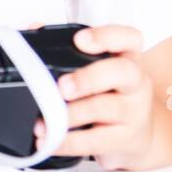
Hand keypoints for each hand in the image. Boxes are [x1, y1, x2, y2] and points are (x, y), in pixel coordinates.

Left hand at [33, 24, 156, 170]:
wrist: (138, 137)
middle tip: (62, 87)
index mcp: (126, 58)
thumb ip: (65, 49)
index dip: (107, 36)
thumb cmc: (109, 96)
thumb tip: (33, 28)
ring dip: (71, 114)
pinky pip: (96, 141)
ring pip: (107, 109)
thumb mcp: (94, 70)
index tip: (80, 40)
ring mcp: (134, 112)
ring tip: (43, 120)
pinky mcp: (126, 140)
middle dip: (89, 78)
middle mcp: (135, 83)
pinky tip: (48, 140)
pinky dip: (68, 142)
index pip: (129, 38)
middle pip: (122, 72)